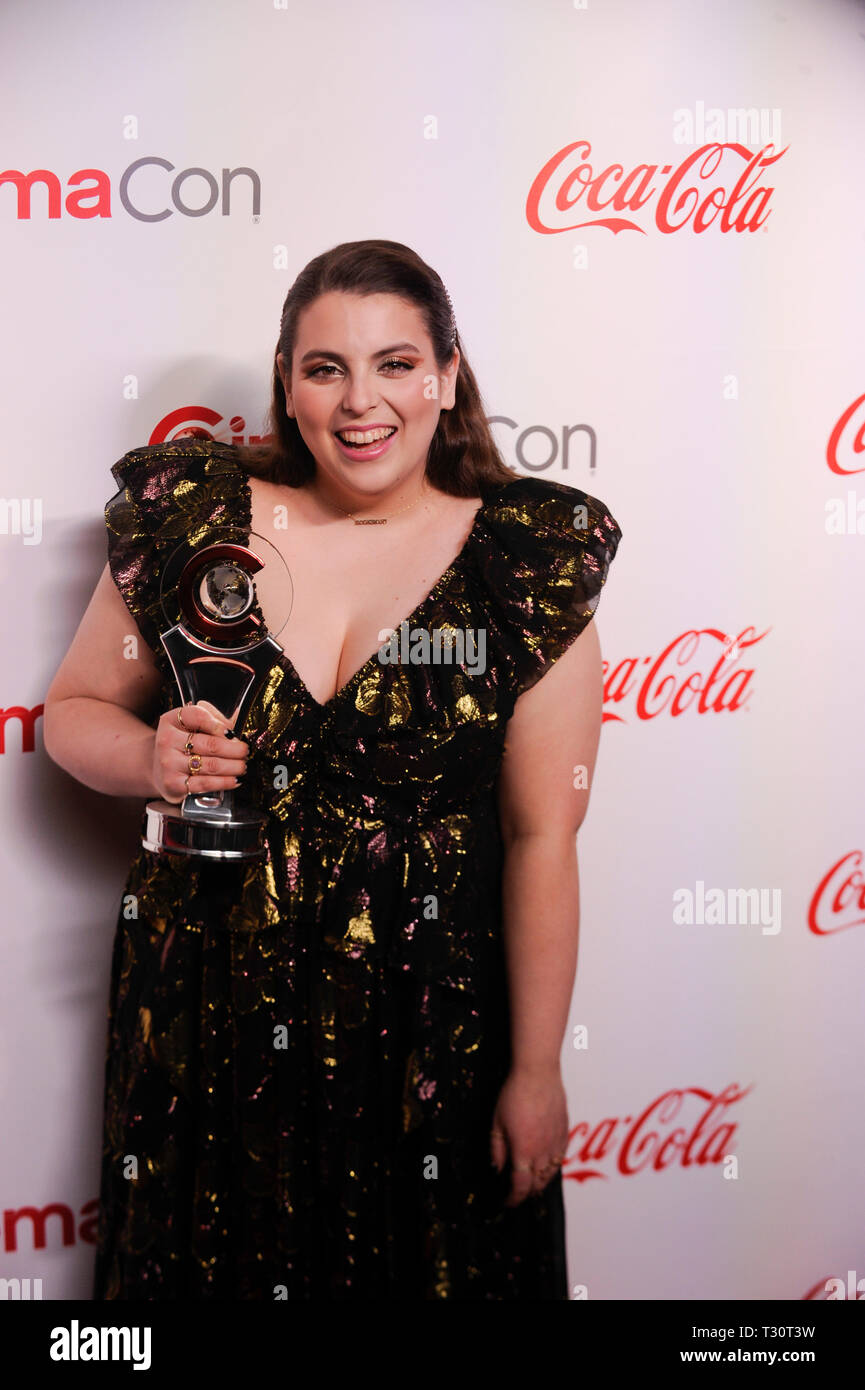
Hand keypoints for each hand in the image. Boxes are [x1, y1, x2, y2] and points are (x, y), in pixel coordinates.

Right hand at [152, 699, 248, 804]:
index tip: (233, 732)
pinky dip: (224, 782)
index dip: (219, 724)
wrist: (157, 768)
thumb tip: (240, 718)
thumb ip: (214, 719)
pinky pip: (205, 783)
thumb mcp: (191, 726)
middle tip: (245, 751)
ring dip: (233, 766)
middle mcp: (167, 740)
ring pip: (211, 765)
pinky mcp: (173, 783)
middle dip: (234, 749)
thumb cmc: (181, 745)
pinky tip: (234, 780)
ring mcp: (169, 763)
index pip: (198, 716)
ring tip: (242, 766)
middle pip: (210, 744)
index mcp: (171, 720)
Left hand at [490, 1067, 568, 1207]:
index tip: (506, 1203)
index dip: (513, 1199)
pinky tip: (546, 1165)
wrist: (538, 1073)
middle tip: (517, 1194)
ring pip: (551, 1174)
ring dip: (540, 1183)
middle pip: (537, 1184)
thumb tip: (497, 1170)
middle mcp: (543, 1152)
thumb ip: (497, 1150)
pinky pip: (561, 1158)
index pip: (520, 1187)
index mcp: (524, 1152)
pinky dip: (552, 1167)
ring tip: (531, 1184)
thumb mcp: (496, 1123)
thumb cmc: (514, 1095)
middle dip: (526, 1193)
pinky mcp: (565, 1132)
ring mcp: (556, 1143)